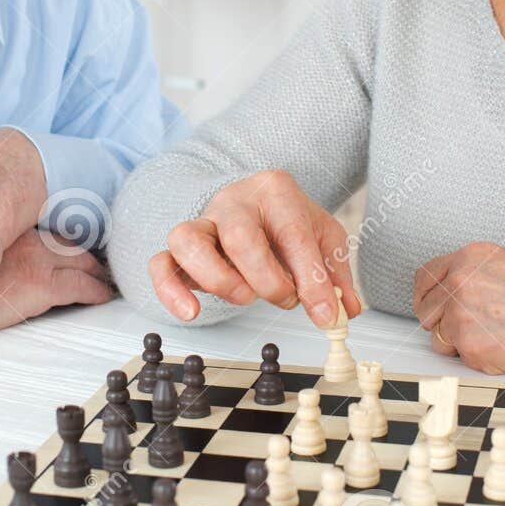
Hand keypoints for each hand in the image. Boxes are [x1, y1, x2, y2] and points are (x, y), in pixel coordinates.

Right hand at [0, 228, 112, 335]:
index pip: (36, 230)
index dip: (54, 238)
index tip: (64, 243)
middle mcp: (20, 239)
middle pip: (62, 241)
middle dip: (80, 250)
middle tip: (96, 260)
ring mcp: (34, 260)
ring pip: (78, 259)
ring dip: (93, 268)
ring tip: (105, 277)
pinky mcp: (41, 286)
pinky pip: (81, 286)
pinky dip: (95, 291)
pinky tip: (103, 295)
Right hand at [147, 169, 360, 326]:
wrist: (255, 204)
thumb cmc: (287, 222)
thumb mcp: (322, 238)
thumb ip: (335, 276)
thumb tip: (343, 311)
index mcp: (276, 190)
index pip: (294, 235)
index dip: (311, 280)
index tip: (325, 315)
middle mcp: (234, 201)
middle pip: (241, 236)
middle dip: (268, 279)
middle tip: (284, 298)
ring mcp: (203, 222)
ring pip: (188, 241)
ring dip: (219, 279)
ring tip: (244, 297)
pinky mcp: (180, 248)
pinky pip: (161, 263)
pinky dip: (170, 291)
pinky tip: (191, 312)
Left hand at [412, 242, 504, 376]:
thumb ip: (474, 274)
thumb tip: (454, 291)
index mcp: (468, 258)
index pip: (424, 276)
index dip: (426, 295)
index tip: (431, 305)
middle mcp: (459, 282)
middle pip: (425, 309)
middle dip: (440, 321)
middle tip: (464, 327)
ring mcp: (461, 314)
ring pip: (438, 337)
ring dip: (457, 342)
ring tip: (491, 337)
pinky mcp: (470, 345)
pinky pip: (459, 357)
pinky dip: (476, 358)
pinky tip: (502, 347)